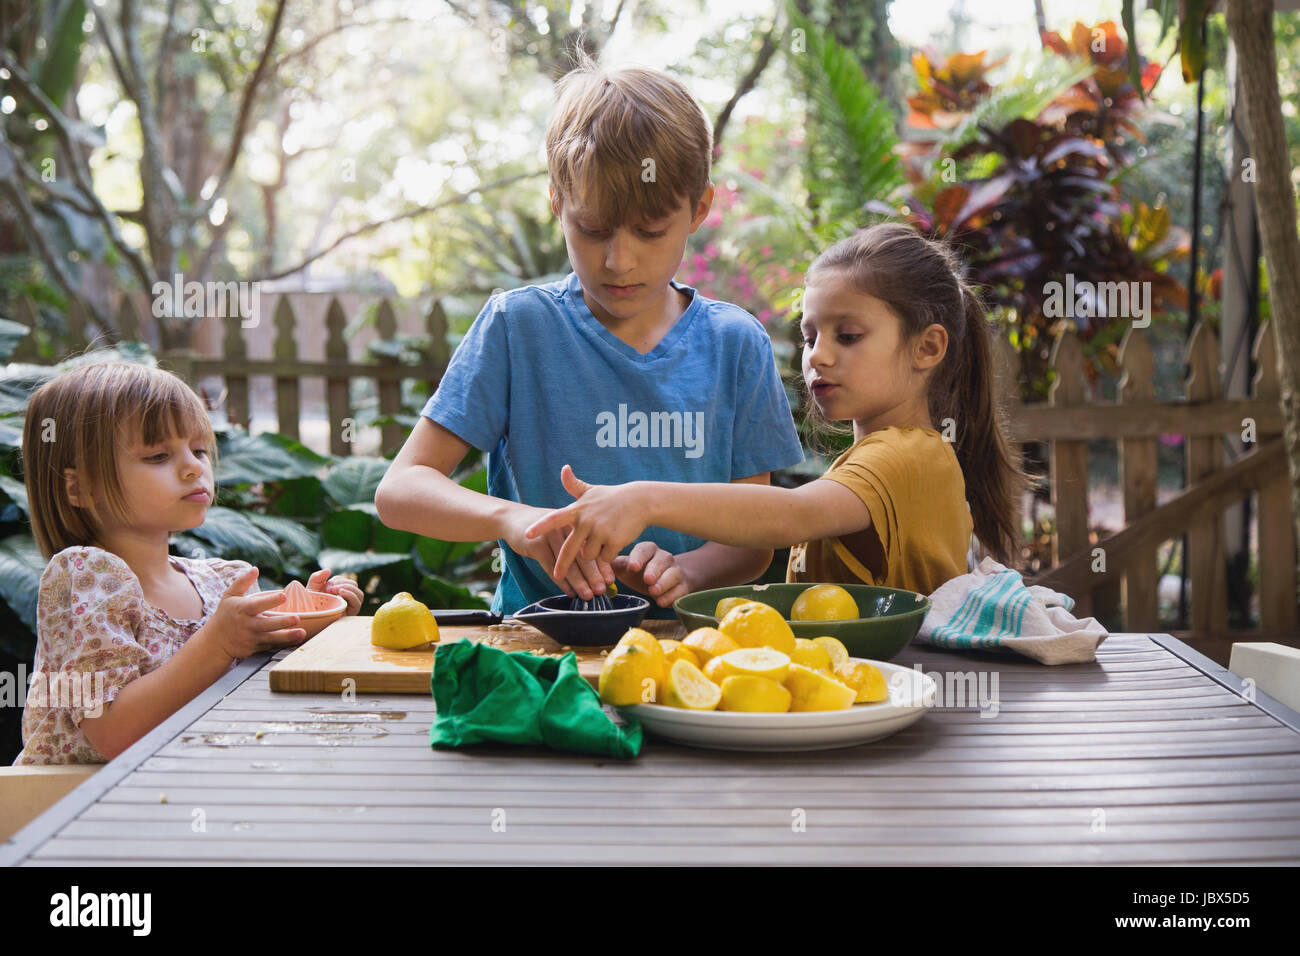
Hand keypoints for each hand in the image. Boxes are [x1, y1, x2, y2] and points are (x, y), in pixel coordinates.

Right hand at [203, 567, 308, 659]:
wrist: (215, 641)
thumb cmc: (225, 614)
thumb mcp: (230, 596)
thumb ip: (242, 582)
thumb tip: (255, 569)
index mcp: (242, 609)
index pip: (257, 605)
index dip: (270, 601)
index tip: (284, 595)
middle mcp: (247, 625)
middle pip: (267, 624)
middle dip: (282, 622)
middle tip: (297, 618)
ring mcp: (251, 638)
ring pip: (271, 638)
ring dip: (287, 636)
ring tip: (301, 633)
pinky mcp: (254, 648)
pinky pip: (270, 646)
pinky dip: (283, 644)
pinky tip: (296, 640)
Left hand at [307, 568, 362, 614]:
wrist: (308, 620)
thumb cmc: (309, 607)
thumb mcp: (311, 589)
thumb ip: (317, 577)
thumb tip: (329, 570)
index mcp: (338, 592)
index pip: (345, 581)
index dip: (338, 580)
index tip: (326, 584)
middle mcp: (346, 599)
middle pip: (354, 585)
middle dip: (342, 583)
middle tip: (329, 588)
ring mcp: (349, 607)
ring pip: (359, 593)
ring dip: (348, 588)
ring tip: (335, 590)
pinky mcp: (350, 615)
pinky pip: (357, 603)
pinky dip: (350, 595)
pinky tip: (340, 593)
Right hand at [502, 503, 614, 601]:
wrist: (514, 519)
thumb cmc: (545, 528)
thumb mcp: (564, 528)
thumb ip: (580, 541)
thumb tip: (602, 566)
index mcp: (577, 523)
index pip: (593, 546)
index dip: (602, 564)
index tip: (611, 580)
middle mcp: (566, 528)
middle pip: (582, 555)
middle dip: (594, 575)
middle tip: (602, 590)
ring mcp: (550, 536)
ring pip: (568, 564)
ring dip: (579, 582)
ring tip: (588, 595)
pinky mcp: (536, 545)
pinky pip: (551, 568)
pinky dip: (562, 583)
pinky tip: (570, 592)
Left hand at [524, 465, 650, 580]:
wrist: (640, 501)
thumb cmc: (613, 496)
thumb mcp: (592, 490)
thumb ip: (574, 485)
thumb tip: (564, 469)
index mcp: (577, 510)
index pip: (554, 519)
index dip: (540, 527)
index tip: (527, 535)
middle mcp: (586, 520)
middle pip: (569, 549)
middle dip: (562, 564)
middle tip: (557, 575)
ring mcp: (600, 531)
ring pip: (589, 555)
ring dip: (594, 554)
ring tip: (603, 539)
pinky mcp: (614, 541)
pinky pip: (605, 558)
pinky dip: (609, 555)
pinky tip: (615, 542)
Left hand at [614, 541, 691, 608]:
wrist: (663, 581)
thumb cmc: (639, 572)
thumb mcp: (626, 568)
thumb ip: (615, 565)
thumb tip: (603, 563)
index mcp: (648, 550)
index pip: (645, 549)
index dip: (639, 557)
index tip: (632, 567)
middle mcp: (664, 558)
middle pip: (662, 559)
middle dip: (654, 569)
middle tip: (647, 579)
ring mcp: (675, 571)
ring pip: (674, 573)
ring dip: (664, 582)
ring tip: (653, 591)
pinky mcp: (682, 586)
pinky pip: (680, 590)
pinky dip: (672, 596)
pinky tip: (662, 602)